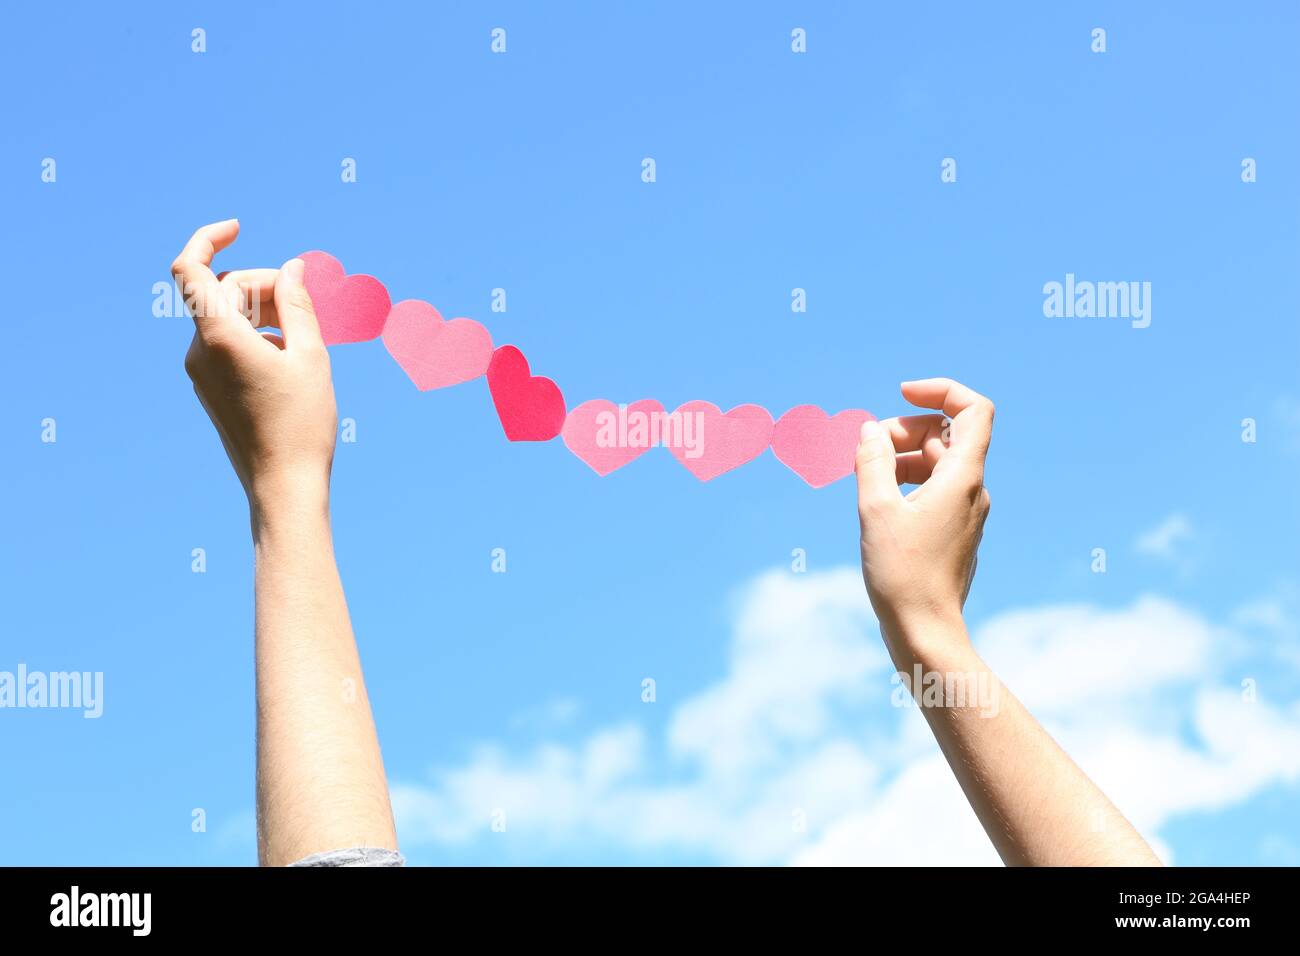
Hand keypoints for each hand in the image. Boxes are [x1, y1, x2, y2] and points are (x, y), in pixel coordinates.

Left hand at [172, 220, 336, 510]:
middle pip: (222, 292)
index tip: (238, 228)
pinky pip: (226, 344)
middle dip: (263, 284)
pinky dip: (256, 335)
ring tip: (305, 332)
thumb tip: (292, 268)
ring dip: (262, 311)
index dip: (208, 238)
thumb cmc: (302, 424)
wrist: (283, 486)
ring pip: (226, 318)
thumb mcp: (311, 357)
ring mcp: (201, 372)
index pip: (192, 268)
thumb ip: (298, 305)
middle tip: (305, 299)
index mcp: (219, 338)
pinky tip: (291, 355)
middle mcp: (199, 352)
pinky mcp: (210, 388)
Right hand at [854, 378, 993, 637]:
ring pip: (937, 463)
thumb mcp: (875, 508)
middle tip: (866, 449)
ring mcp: (965, 513)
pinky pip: (933, 490)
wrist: (926, 633)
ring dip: (901, 457)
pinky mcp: (953, 532)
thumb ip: (872, 460)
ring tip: (864, 476)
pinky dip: (906, 483)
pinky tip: (877, 502)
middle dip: (904, 429)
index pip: (973, 409)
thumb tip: (870, 429)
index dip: (940, 390)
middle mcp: (972, 491)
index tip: (901, 393)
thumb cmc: (902, 574)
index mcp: (963, 477)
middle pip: (947, 434)